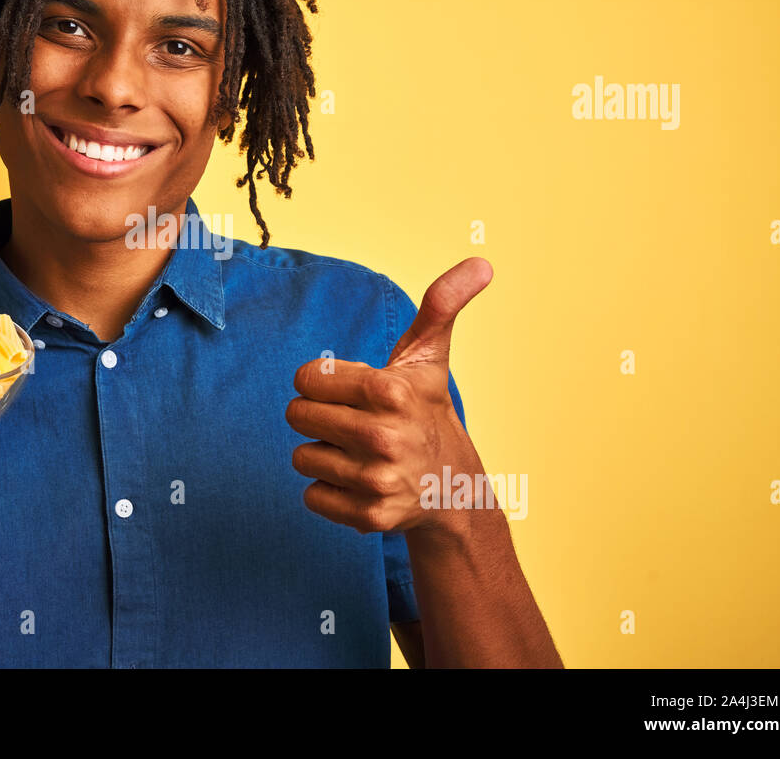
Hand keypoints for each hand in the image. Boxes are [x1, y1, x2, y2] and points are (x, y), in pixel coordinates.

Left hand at [286, 258, 492, 535]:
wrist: (452, 488)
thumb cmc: (427, 410)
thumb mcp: (429, 357)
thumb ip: (441, 305)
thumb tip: (482, 262)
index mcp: (391, 391)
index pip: (305, 379)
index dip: (322, 383)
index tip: (353, 392)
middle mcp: (384, 437)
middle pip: (297, 416)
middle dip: (318, 417)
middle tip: (353, 423)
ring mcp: (377, 481)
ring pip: (302, 457)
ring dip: (324, 455)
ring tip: (360, 453)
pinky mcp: (369, 517)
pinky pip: (311, 496)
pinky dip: (329, 492)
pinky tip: (361, 483)